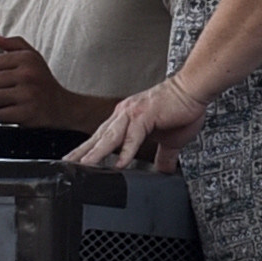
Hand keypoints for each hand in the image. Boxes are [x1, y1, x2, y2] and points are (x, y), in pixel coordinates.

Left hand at [0, 38, 74, 127]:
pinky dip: (6, 117)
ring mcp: (29, 94)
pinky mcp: (28, 113)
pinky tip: (18, 113)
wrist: (66, 108)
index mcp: (27, 58)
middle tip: (9, 94)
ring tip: (12, 103)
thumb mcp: (34, 59)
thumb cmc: (45, 83)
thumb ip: (14, 45)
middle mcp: (28, 74)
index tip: (6, 80)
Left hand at [73, 78, 210, 171]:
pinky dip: (125, 152)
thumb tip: (165, 170)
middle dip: (82, 152)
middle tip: (67, 164)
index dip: (90, 149)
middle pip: (99, 137)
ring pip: (110, 137)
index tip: (78, 161)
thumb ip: (164, 155)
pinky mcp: (144, 116)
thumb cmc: (184, 107)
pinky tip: (119, 164)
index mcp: (127, 118)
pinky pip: (132, 137)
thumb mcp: (172, 140)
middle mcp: (124, 114)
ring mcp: (132, 114)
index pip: (103, 137)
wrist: (194, 90)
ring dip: (96, 152)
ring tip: (84, 165)